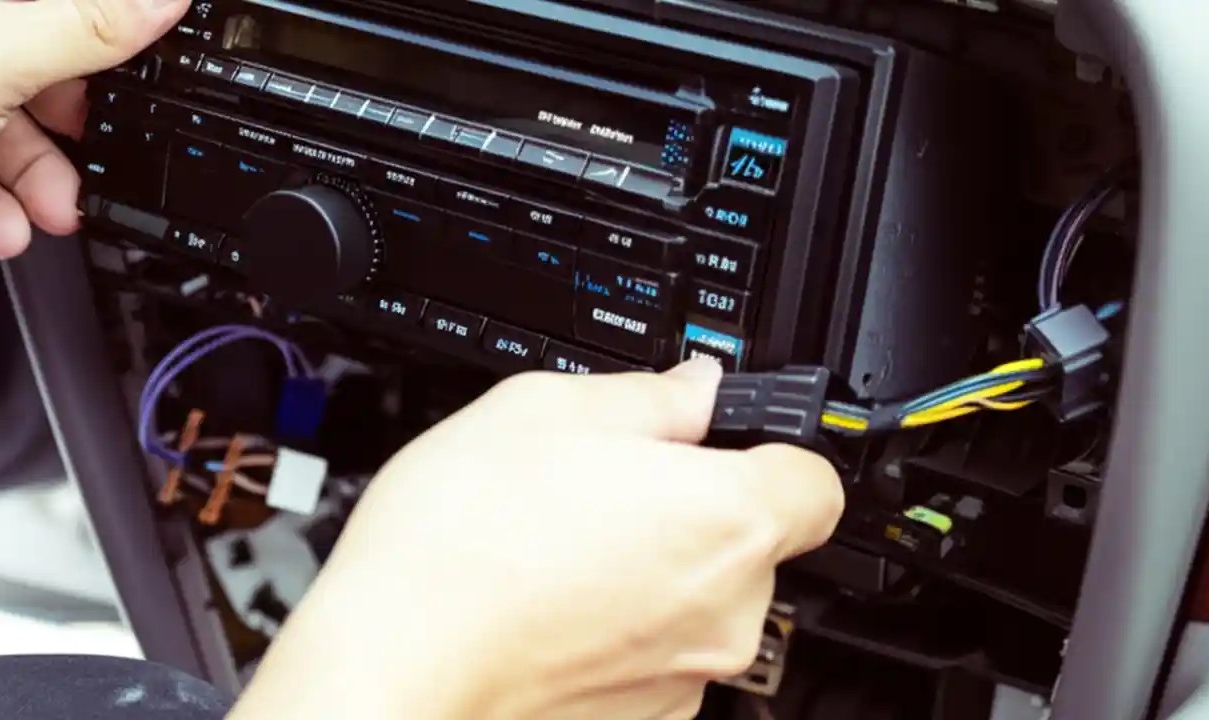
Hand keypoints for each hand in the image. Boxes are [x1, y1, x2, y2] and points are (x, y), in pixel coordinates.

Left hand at [0, 0, 187, 258]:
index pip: (66, 20)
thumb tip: (168, 2)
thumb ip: (90, 29)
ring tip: (53, 215)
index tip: (143, 93)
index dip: (106, 55)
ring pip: (5, 145)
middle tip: (103, 168)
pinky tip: (2, 231)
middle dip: (76, 140)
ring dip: (41, 192)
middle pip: (37, 86)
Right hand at [232, 361, 844, 719]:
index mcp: (726, 517)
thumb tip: (697, 388)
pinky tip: (547, 596)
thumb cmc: (459, 546)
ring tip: (557, 542)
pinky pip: (656, 651)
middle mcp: (726, 609)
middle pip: (750, 539)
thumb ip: (650, 395)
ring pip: (698, 597)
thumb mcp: (546, 410)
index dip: (772, 449)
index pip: (816, 478)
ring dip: (652, 566)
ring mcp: (686, 676)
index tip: (722, 439)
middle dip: (693, 504)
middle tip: (607, 482)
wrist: (392, 669)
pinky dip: (620, 624)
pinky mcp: (643, 719)